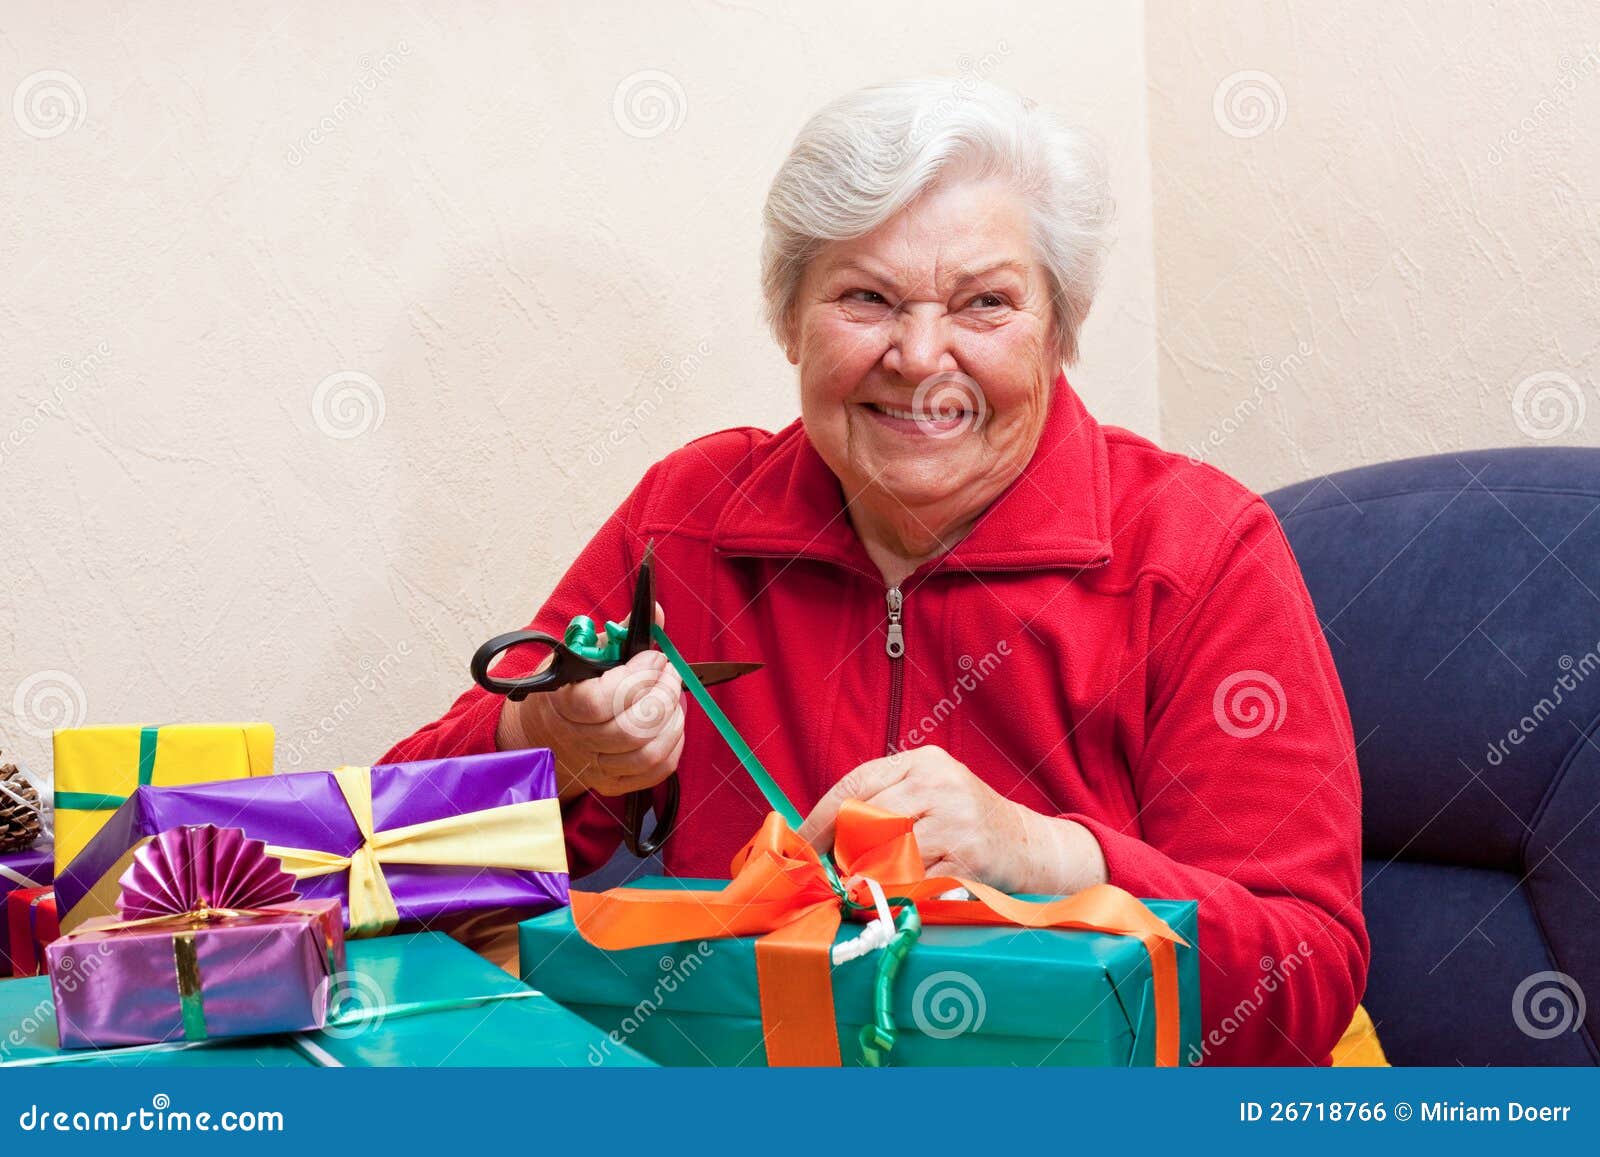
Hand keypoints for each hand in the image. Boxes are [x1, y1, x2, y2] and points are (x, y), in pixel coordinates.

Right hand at [495, 604, 685, 801]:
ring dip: (672, 721)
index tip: (654, 657)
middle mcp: (575, 740)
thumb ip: (621, 634)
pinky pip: (654, 773)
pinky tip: (671, 722)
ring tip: (672, 696)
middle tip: (669, 673)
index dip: (637, 678)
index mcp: (561, 703)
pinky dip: (673, 746)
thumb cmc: (569, 685)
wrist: (544, 729)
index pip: (601, 701)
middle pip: (629, 730)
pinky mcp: (611, 783)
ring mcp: (594, 766)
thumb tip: (657, 614)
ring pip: (646, 754)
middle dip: (662, 696)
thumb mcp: (585, 652)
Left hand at [797, 745, 1107, 894]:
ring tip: (857, 889)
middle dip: (840, 851)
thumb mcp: (928, 794)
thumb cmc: (964, 822)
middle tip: (825, 875)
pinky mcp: (969, 858)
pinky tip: (891, 900)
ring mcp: (956, 820)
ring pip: (887, 853)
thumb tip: (818, 837)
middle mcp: (939, 783)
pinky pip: (915, 882)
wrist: (1027, 845)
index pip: (856, 783)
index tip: (796, 845)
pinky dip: (896, 895)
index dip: (819, 817)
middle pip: (867, 818)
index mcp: (923, 761)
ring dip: (866, 877)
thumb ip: (882, 803)